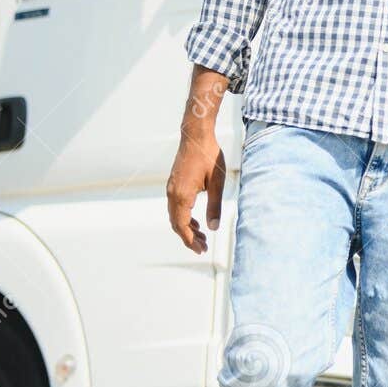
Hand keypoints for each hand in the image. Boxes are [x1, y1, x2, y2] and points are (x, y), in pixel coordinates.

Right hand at [167, 66, 229, 253]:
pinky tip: (195, 219)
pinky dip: (184, 216)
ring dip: (186, 227)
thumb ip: (214, 206)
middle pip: (176, 224)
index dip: (190, 240)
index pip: (182, 226)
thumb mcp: (217, 183)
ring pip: (175, 216)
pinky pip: (175, 206)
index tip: (201, 250)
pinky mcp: (174, 184)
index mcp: (181, 196)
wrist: (196, 136)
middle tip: (203, 247)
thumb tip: (213, 228)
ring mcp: (171, 189)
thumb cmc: (208, 156)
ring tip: (202, 235)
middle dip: (189, 237)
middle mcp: (172, 194)